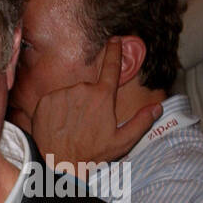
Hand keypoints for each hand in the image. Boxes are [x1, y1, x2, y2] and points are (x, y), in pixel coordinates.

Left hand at [29, 38, 161, 169]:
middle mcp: (82, 90)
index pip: (111, 66)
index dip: (114, 51)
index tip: (114, 39)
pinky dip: (56, 110)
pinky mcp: (44, 101)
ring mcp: (62, 94)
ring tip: (70, 127)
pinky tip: (58, 126)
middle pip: (88, 89)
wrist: (57, 163)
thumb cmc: (91, 154)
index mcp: (103, 97)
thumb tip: (157, 107)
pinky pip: (53, 100)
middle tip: (84, 125)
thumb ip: (142, 122)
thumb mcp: (122, 141)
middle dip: (88, 102)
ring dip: (71, 107)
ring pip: (70, 95)